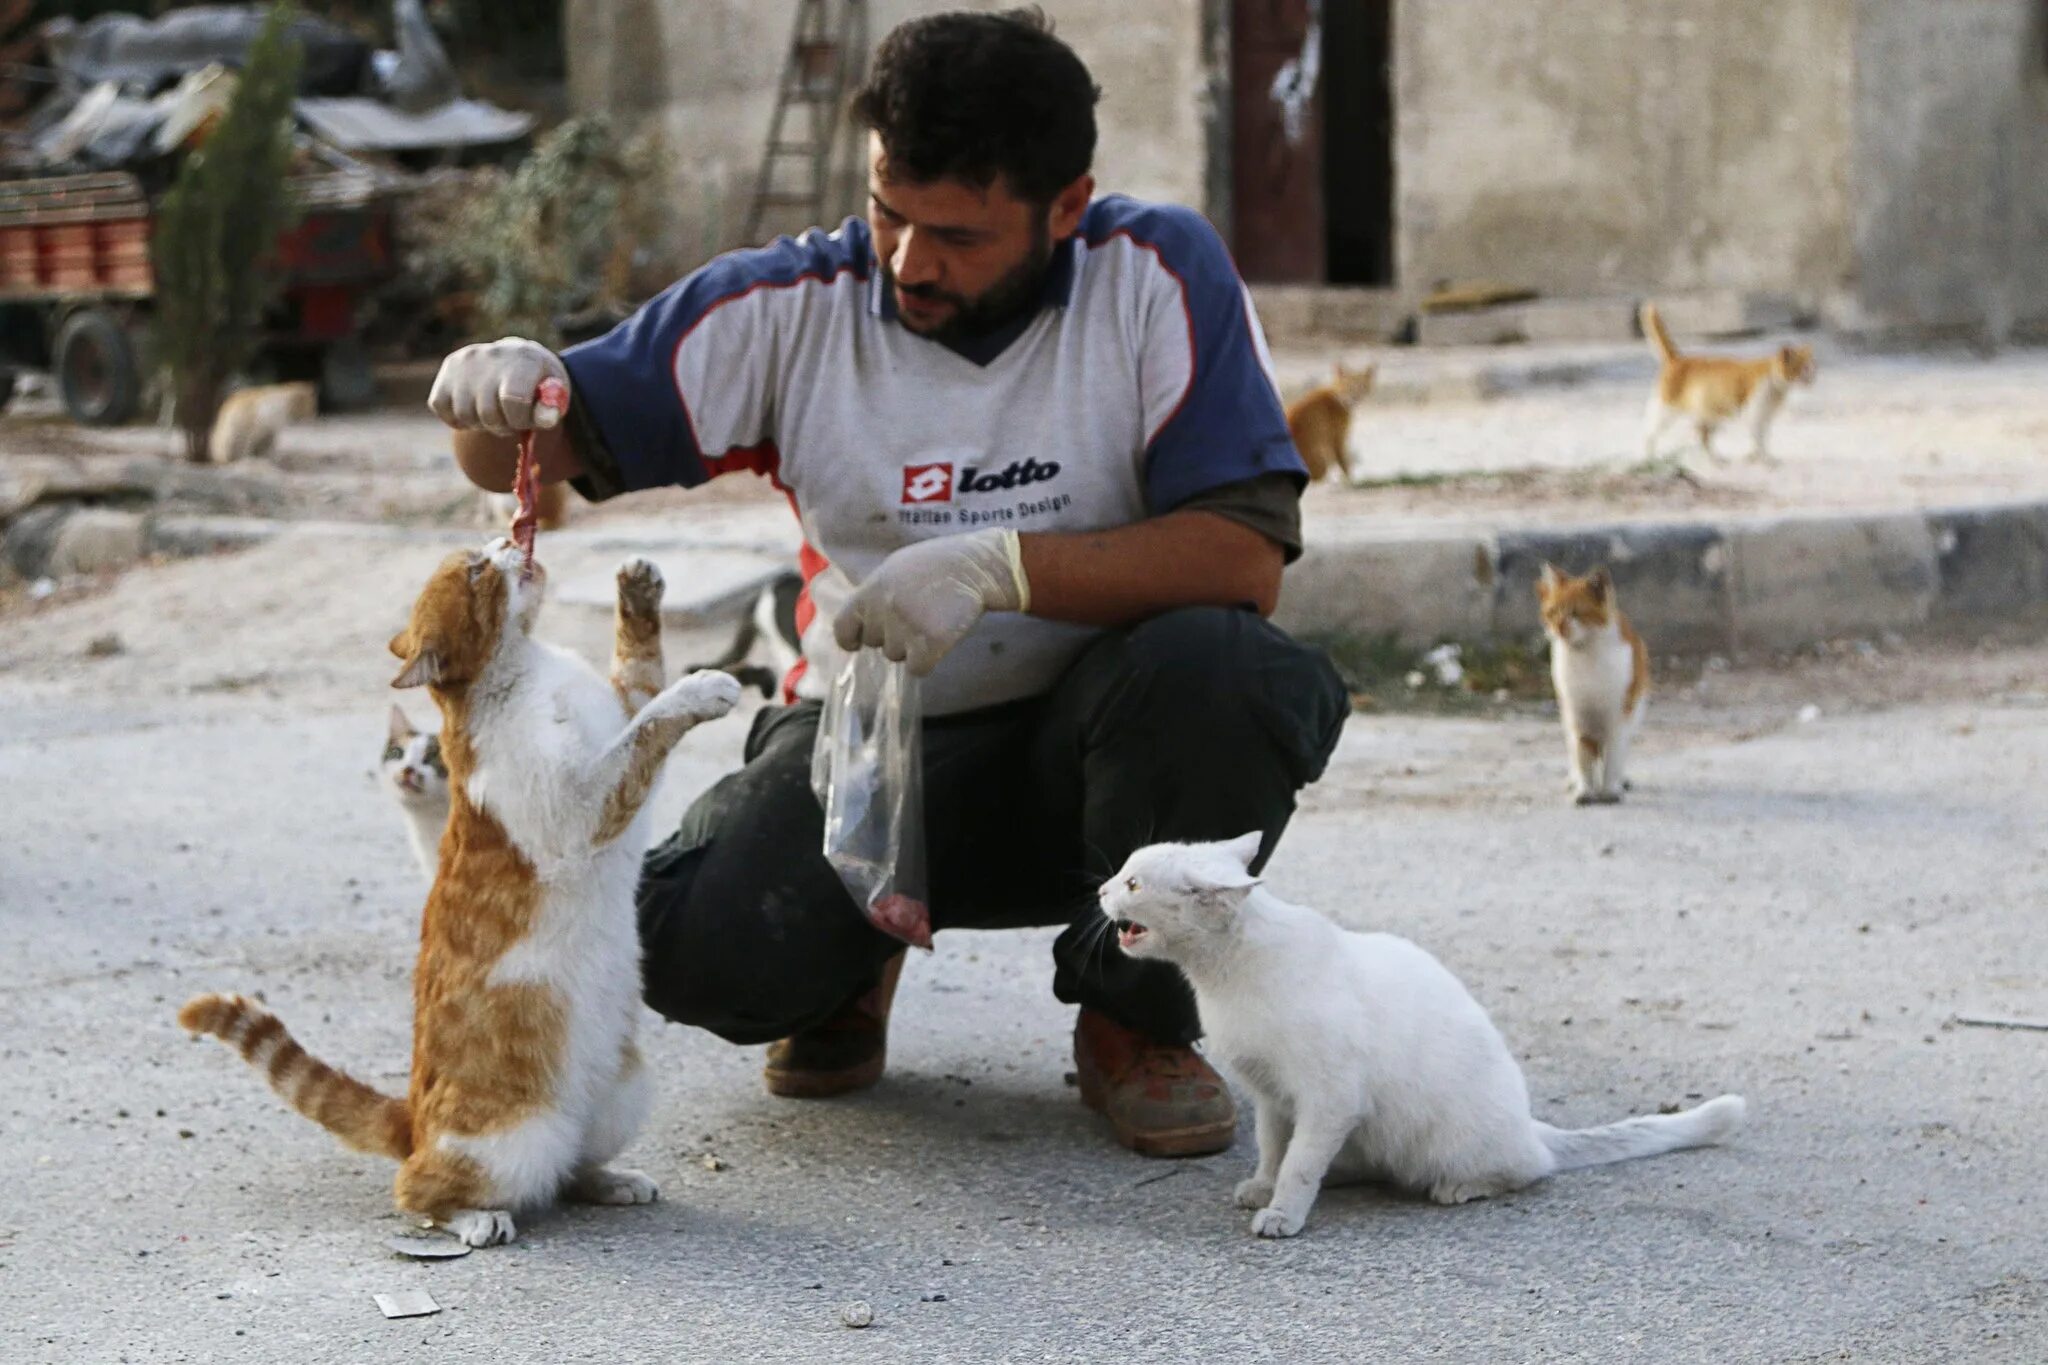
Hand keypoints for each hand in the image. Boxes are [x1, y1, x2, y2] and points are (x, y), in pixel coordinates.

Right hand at [428, 338, 568, 436]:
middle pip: (487, 414)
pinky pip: (442, 407)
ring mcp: (466, 360)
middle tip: (511, 418)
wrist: (519, 360)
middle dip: (502, 426)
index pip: (513, 400)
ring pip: (464, 415)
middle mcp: (492, 354)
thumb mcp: (555, 394)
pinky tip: (475, 407)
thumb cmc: (539, 384)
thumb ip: (551, 408)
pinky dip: (457, 417)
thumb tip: (547, 418)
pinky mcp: (448, 367)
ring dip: (480, 423)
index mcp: (524, 359)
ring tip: (494, 411)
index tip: (525, 419)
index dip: (519, 420)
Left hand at [832, 529, 1029, 675]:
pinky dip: (929, 659)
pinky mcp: (930, 643)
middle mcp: (883, 611)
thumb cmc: (936, 564)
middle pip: (874, 644)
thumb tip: (860, 622)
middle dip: (891, 637)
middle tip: (915, 618)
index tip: (857, 644)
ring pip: (896, 656)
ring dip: (912, 647)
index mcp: (870, 590)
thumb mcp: (895, 569)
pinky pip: (918, 668)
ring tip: (932, 621)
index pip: (843, 627)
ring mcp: (906, 628)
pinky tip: (941, 637)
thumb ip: (874, 595)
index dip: (850, 639)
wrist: (975, 566)